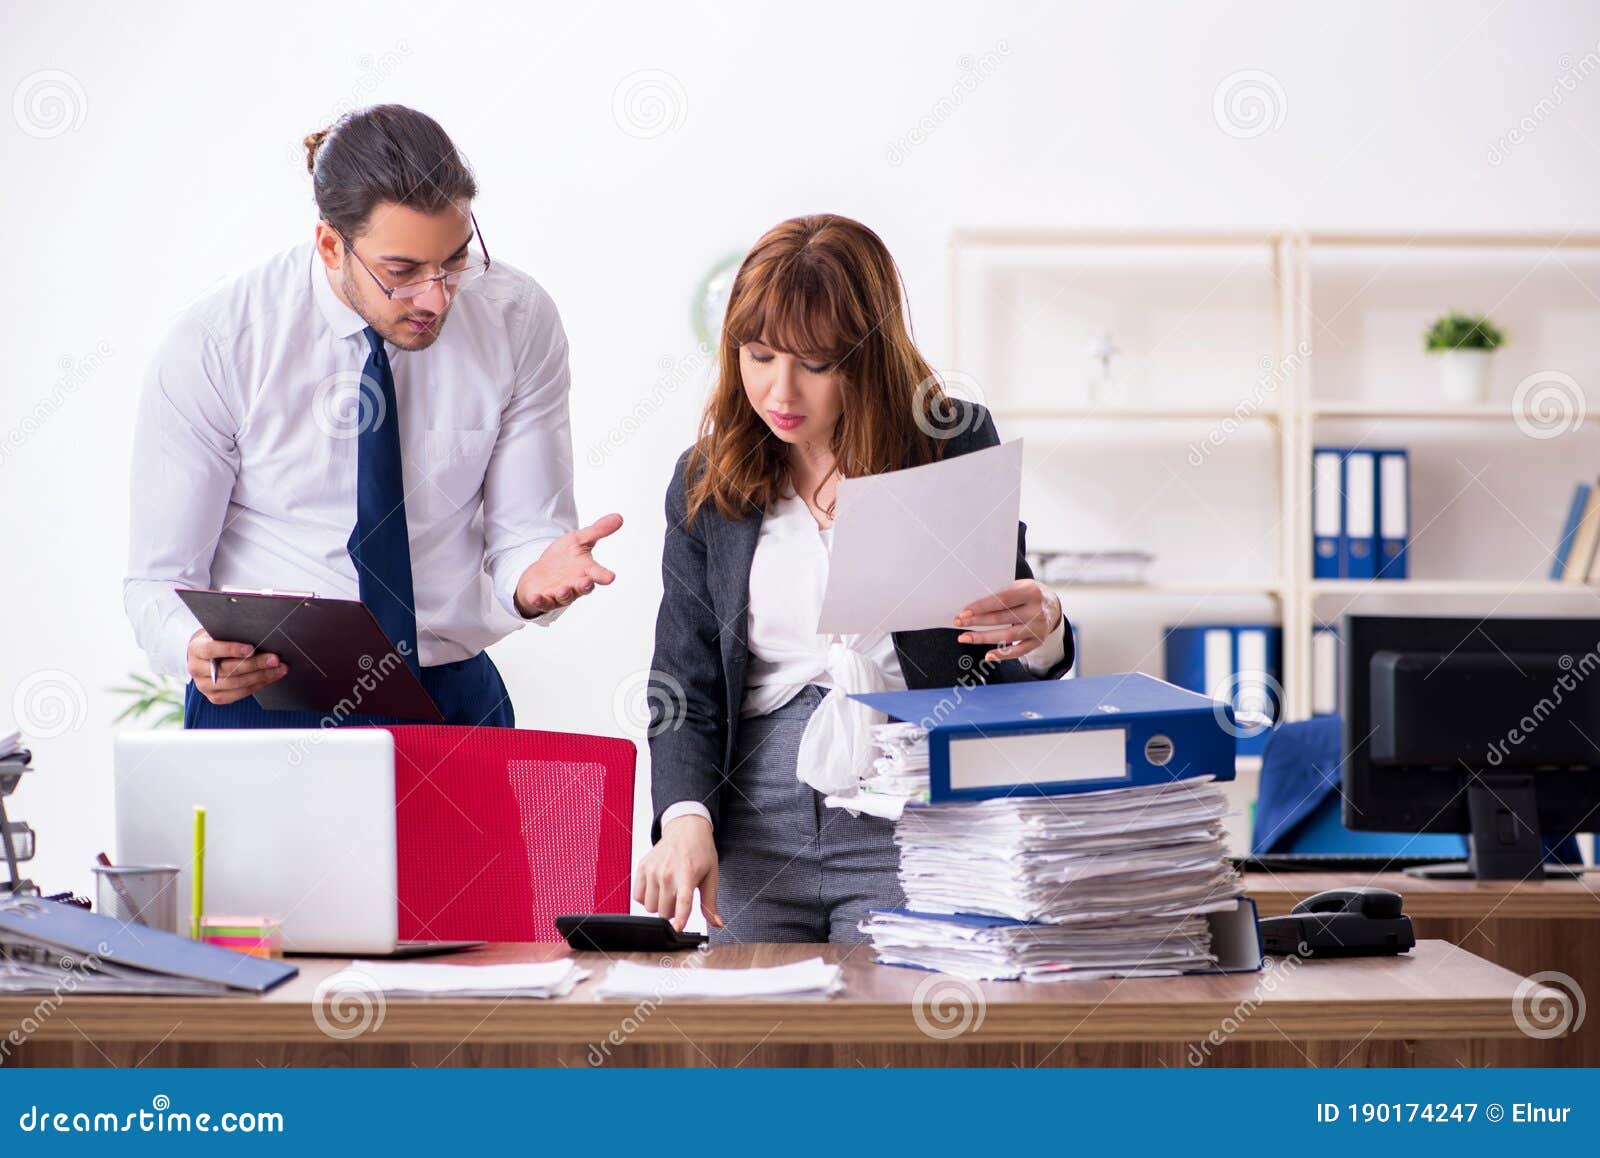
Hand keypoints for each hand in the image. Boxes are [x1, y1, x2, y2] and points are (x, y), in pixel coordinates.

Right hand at [187, 629, 287, 704]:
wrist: (206, 656)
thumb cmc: (218, 639)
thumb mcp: (219, 631)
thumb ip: (232, 631)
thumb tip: (259, 630)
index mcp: (195, 649)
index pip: (211, 649)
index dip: (231, 649)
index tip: (251, 648)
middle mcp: (196, 669)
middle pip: (228, 669)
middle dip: (255, 664)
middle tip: (275, 659)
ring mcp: (204, 686)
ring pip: (236, 684)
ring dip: (261, 676)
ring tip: (279, 669)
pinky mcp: (215, 697)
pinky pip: (239, 694)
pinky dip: (257, 685)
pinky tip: (270, 677)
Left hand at [513, 513, 622, 617]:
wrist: (541, 572)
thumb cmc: (563, 558)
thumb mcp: (578, 540)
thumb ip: (598, 531)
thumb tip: (619, 517)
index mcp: (586, 571)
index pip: (598, 574)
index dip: (604, 576)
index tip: (610, 577)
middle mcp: (575, 584)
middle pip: (583, 588)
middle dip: (584, 586)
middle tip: (586, 582)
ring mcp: (560, 594)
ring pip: (564, 597)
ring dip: (564, 594)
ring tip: (563, 589)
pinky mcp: (544, 599)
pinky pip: (543, 602)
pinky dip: (539, 601)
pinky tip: (536, 596)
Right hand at [632, 813, 721, 932]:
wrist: (685, 829)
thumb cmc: (700, 852)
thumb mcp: (711, 876)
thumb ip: (710, 902)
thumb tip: (717, 923)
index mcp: (688, 874)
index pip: (683, 901)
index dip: (680, 918)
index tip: (677, 929)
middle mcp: (667, 872)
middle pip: (664, 911)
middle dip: (672, 912)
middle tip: (680, 898)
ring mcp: (652, 870)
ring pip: (650, 907)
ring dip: (659, 905)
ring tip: (669, 892)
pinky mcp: (641, 868)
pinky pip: (638, 897)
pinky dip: (646, 897)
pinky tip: (657, 887)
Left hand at [954, 579, 1062, 662]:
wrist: (1053, 605)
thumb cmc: (1027, 594)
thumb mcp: (1018, 586)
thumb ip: (1000, 593)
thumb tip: (972, 606)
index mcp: (1031, 592)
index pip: (1002, 600)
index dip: (981, 606)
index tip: (963, 612)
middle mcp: (1037, 611)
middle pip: (1001, 618)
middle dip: (977, 621)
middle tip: (958, 622)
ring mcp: (1038, 628)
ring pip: (1007, 636)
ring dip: (983, 638)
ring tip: (965, 637)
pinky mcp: (1038, 641)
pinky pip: (1018, 651)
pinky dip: (1002, 654)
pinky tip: (987, 655)